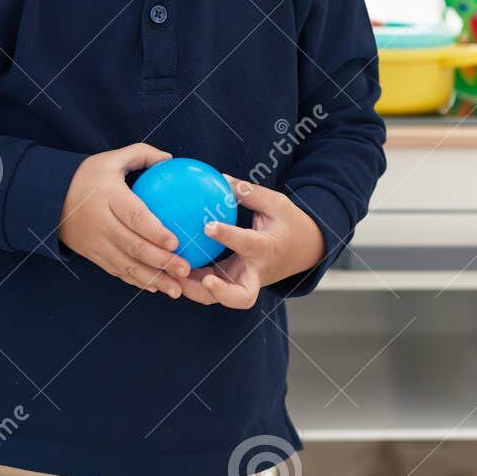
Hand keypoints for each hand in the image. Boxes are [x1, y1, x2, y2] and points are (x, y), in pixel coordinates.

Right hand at [59, 144, 191, 297]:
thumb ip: (140, 154)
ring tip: (176, 289)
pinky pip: (116, 271)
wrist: (49, 198)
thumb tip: (169, 159)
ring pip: (126, 265)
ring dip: (153, 278)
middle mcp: (101, 222)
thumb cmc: (87, 177)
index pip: (134, 216)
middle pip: (133, 246)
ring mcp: (95, 242)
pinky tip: (155, 286)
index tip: (176, 242)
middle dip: (161, 261)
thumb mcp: (111, 159)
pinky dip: (136, 281)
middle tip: (185, 268)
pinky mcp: (92, 254)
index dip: (155, 231)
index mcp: (108, 197)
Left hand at [178, 176, 323, 308]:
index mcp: (267, 249)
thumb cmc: (290, 224)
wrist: (306, 251)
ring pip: (220, 298)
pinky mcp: (234, 283)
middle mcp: (255, 272)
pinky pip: (211, 288)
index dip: (227, 236)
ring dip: (196, 290)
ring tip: (171, 273)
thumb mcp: (277, 203)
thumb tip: (220, 177)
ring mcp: (245, 281)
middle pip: (240, 296)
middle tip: (199, 279)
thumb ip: (249, 193)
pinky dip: (192, 282)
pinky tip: (170, 266)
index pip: (247, 244)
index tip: (207, 226)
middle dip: (218, 292)